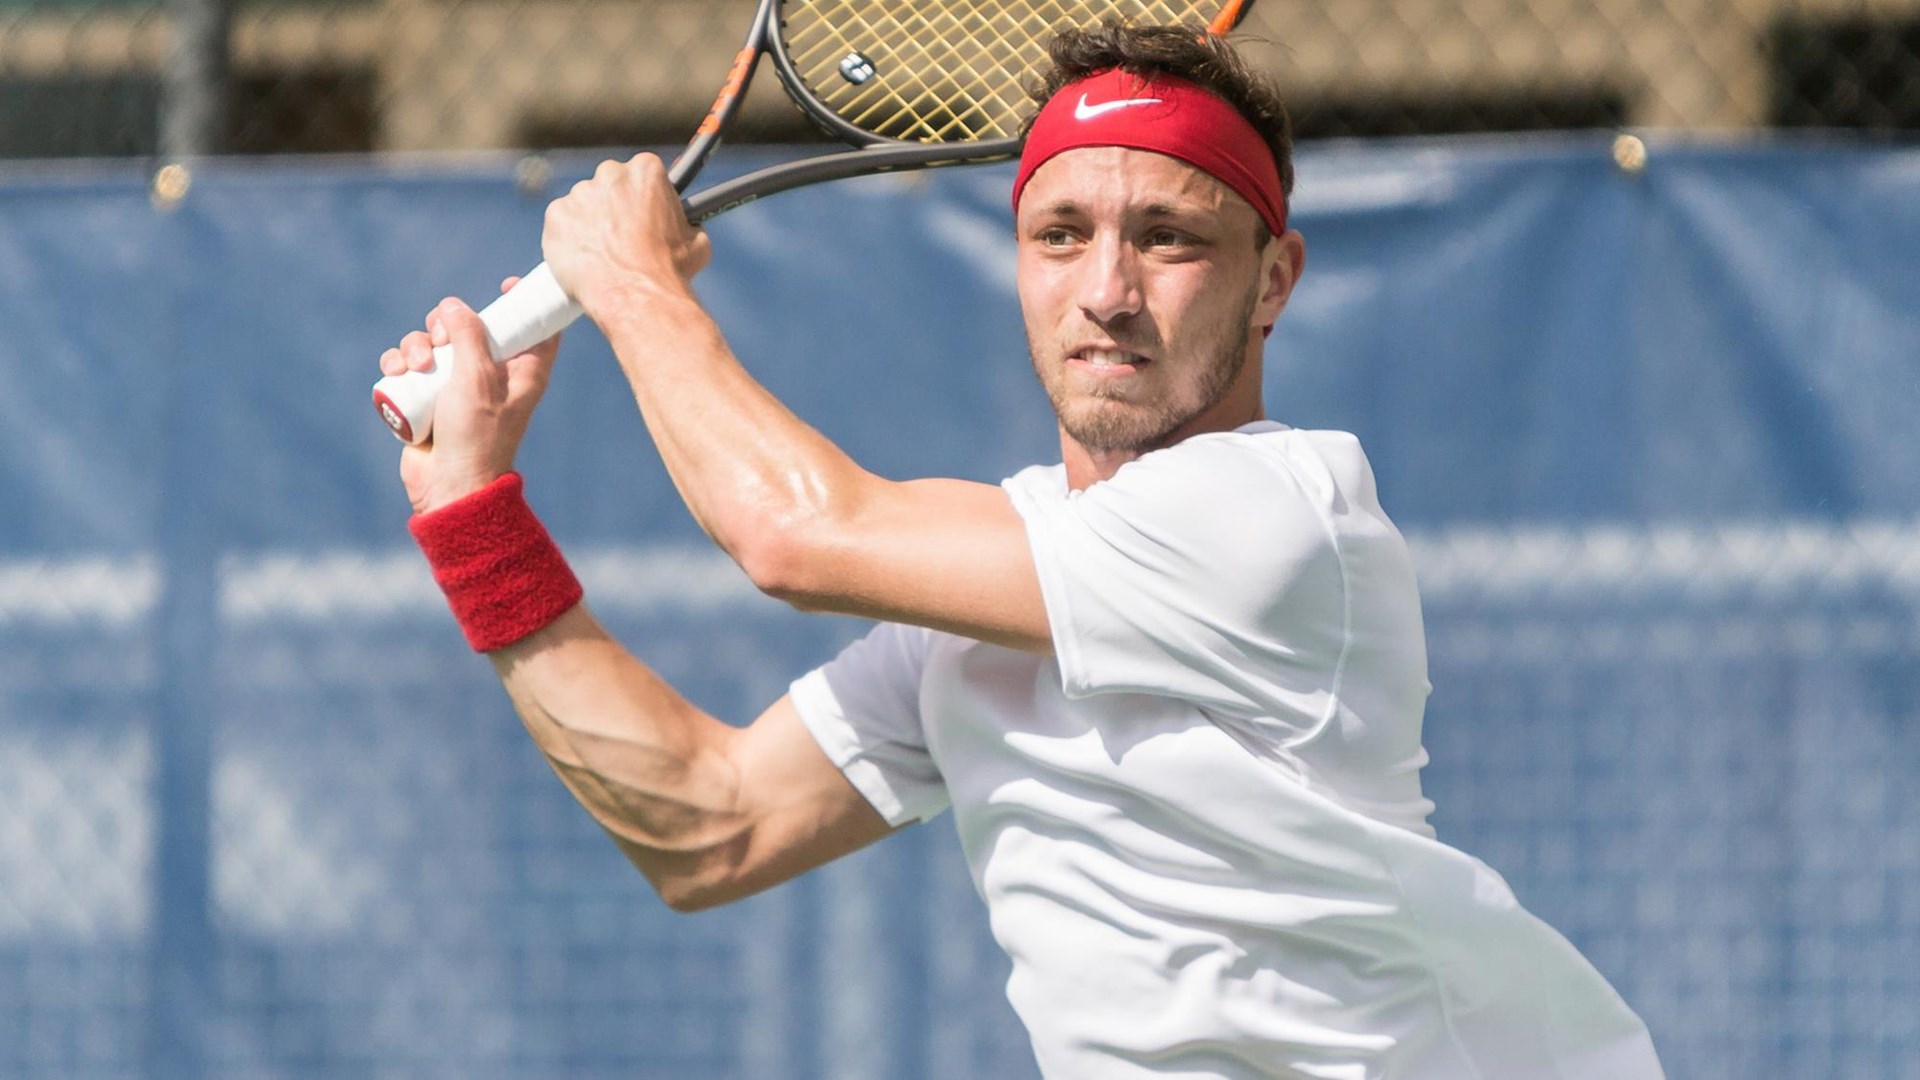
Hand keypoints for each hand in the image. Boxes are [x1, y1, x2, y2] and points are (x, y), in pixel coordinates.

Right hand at [379, 278, 561, 513]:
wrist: (449, 485)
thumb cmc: (476, 436)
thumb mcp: (477, 380)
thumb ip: (469, 336)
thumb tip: (453, 306)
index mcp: (521, 371)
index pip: (530, 328)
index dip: (522, 304)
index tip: (505, 287)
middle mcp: (490, 374)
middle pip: (468, 326)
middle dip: (445, 324)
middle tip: (439, 340)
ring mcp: (456, 385)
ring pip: (431, 343)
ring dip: (415, 345)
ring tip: (416, 367)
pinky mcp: (426, 396)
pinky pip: (407, 365)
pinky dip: (398, 364)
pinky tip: (396, 374)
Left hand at [541, 154, 712, 319]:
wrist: (636, 297)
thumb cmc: (670, 271)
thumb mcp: (696, 241)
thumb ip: (685, 223)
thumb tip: (686, 227)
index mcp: (646, 170)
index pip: (641, 174)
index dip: (642, 198)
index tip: (642, 217)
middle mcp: (610, 174)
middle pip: (609, 185)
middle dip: (614, 207)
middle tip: (621, 238)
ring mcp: (579, 194)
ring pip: (583, 204)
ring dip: (590, 223)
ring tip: (603, 255)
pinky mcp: (556, 216)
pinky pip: (561, 223)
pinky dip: (568, 238)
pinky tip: (584, 259)